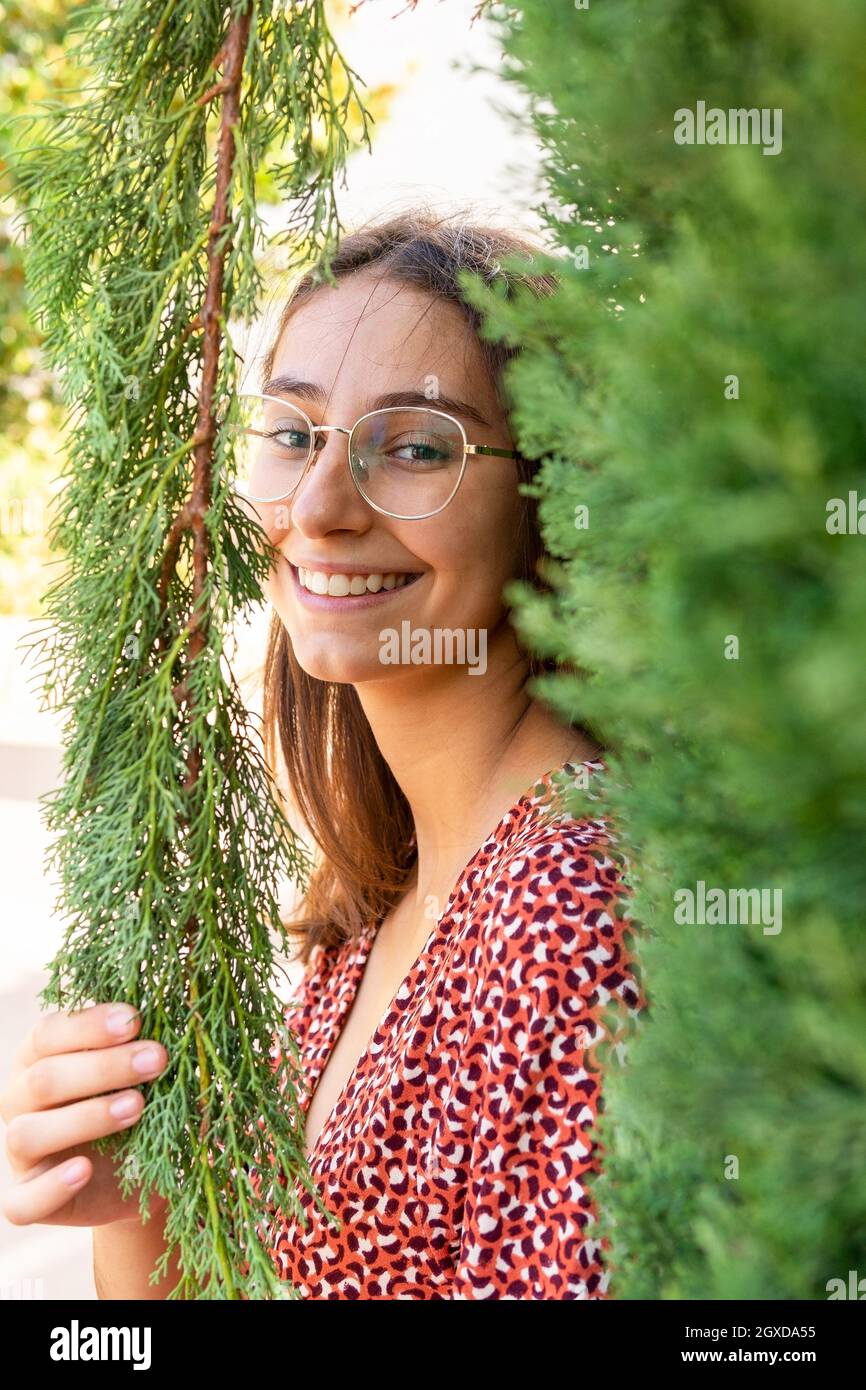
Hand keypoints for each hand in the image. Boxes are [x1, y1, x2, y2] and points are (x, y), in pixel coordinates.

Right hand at [0, 1002, 168, 1227]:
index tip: (135, 1020)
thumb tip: (166, 1018)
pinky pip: (22, 1201)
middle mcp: (19, 1101)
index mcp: (37, 1058)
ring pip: (27, 1134)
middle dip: (104, 1068)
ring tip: (136, 1107)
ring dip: (85, 1118)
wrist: (138, 1173)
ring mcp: (18, 1153)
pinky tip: (84, 1169)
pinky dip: (52, 1186)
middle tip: (156, 1060)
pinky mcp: (26, 1199)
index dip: (89, 1026)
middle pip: (43, 1080)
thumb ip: (136, 1047)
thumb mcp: (135, 1073)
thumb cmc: (132, 1104)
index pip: (48, 1033)